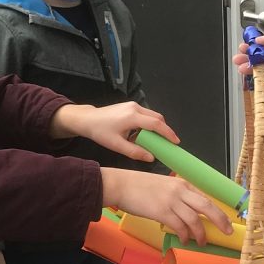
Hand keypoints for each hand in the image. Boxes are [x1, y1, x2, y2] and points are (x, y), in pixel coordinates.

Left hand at [51, 102, 177, 161]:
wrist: (88, 119)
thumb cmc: (100, 132)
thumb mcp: (116, 145)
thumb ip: (135, 152)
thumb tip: (151, 158)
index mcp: (132, 117)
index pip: (156, 124)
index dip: (168, 133)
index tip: (175, 142)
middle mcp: (135, 108)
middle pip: (157, 118)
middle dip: (165, 130)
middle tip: (167, 143)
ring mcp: (133, 105)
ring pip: (152, 115)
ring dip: (156, 127)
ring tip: (154, 141)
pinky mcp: (130, 106)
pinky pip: (145, 114)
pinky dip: (149, 124)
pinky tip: (143, 134)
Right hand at [100, 168, 234, 244]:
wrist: (121, 185)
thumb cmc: (139, 186)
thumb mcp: (163, 185)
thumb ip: (176, 195)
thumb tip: (187, 209)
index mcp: (181, 183)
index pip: (205, 197)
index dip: (218, 210)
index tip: (226, 219)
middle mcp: (180, 191)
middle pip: (207, 207)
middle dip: (220, 220)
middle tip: (228, 231)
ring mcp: (171, 201)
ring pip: (195, 219)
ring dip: (200, 233)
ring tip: (201, 242)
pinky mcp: (161, 211)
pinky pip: (179, 226)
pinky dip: (184, 235)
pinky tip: (184, 240)